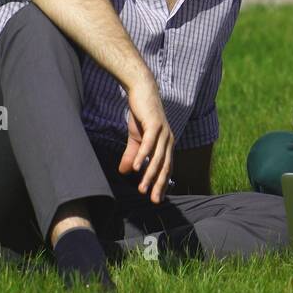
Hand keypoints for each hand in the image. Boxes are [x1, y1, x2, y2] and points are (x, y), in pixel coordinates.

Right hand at [118, 82, 174, 204]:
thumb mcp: (135, 139)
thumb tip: (124, 172)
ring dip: (149, 174)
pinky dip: (142, 156)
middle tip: (153, 200)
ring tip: (141, 188)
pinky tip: (135, 167)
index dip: (162, 184)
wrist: (142, 91)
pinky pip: (149, 143)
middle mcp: (168, 140)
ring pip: (157, 158)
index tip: (156, 200)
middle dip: (159, 185)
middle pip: (165, 167)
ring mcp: (164, 132)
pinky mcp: (155, 124)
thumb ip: (131, 156)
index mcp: (166, 145)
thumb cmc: (141, 115)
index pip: (166, 168)